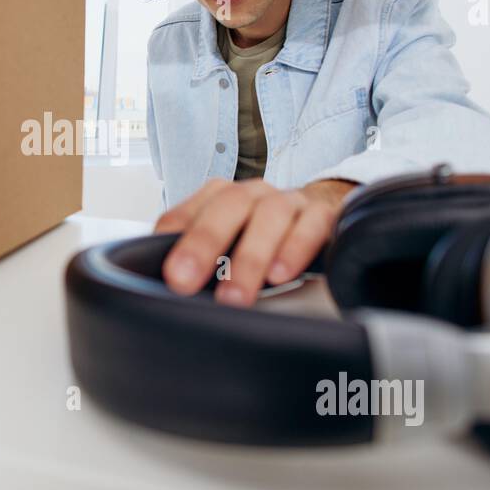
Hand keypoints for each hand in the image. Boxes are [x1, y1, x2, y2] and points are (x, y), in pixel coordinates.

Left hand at [153, 178, 357, 306]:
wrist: (322, 215)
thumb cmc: (263, 237)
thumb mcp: (229, 245)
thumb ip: (201, 259)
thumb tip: (167, 287)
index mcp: (222, 197)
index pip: (190, 210)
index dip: (175, 237)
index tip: (166, 272)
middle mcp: (254, 194)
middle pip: (229, 205)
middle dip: (204, 243)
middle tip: (184, 282)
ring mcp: (290, 201)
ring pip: (271, 216)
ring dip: (249, 257)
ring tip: (234, 295)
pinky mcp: (324, 215)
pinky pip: (311, 226)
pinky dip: (295, 250)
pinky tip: (281, 275)